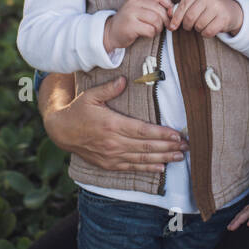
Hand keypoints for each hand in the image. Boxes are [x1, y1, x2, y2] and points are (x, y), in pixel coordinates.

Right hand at [40, 73, 186, 173]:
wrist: (61, 131)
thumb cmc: (78, 111)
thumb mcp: (91, 95)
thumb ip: (109, 88)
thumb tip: (124, 80)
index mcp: (112, 125)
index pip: (142, 130)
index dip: (161, 134)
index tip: (177, 134)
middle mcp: (113, 143)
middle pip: (146, 146)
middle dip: (168, 147)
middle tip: (187, 147)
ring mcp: (111, 155)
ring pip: (142, 159)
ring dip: (163, 159)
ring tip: (179, 157)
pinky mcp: (108, 164)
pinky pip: (131, 167)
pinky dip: (147, 168)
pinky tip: (161, 168)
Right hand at [103, 0, 172, 52]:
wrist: (110, 32)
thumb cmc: (128, 22)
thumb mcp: (138, 10)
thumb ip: (152, 7)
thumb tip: (172, 11)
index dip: (169, 5)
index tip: (170, 14)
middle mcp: (134, 3)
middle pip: (159, 10)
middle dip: (165, 20)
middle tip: (164, 26)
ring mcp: (131, 14)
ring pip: (156, 20)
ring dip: (158, 28)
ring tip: (154, 30)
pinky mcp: (130, 26)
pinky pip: (150, 30)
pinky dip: (152, 34)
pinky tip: (147, 34)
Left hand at [167, 0, 242, 36]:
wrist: (232, 11)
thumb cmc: (210, 8)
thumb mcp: (197, 4)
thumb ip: (183, 8)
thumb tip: (168, 14)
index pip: (182, 6)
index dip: (176, 18)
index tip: (172, 26)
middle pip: (190, 17)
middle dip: (187, 25)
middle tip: (190, 27)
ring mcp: (217, 7)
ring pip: (199, 25)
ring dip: (198, 29)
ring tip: (202, 25)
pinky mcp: (224, 18)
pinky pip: (208, 31)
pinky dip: (206, 34)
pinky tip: (209, 29)